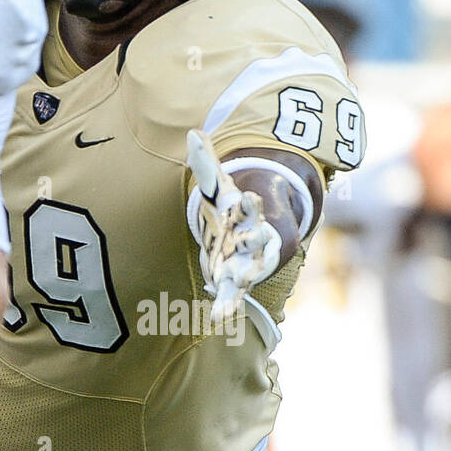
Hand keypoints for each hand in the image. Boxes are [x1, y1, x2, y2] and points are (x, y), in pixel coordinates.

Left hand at [186, 130, 281, 324]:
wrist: (244, 240)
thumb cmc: (229, 212)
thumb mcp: (217, 188)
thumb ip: (205, 163)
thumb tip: (193, 133)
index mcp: (248, 216)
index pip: (253, 207)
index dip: (252, 203)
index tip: (251, 197)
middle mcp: (254, 240)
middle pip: (257, 239)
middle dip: (255, 238)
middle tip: (253, 237)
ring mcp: (248, 263)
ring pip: (248, 272)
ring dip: (241, 279)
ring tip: (234, 288)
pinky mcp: (236, 282)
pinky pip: (233, 296)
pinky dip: (226, 305)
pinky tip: (217, 317)